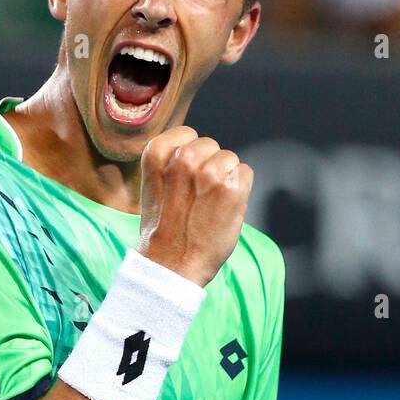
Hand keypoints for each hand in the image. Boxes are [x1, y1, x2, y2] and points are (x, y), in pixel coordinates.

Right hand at [138, 126, 253, 286]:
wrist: (172, 264)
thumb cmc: (163, 232)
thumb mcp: (153, 187)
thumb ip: (171, 164)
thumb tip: (197, 151)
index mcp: (158, 154)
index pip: (187, 135)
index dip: (190, 156)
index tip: (184, 179)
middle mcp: (184, 158)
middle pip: (210, 145)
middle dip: (208, 166)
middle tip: (197, 198)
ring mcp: (210, 172)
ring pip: (229, 158)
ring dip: (225, 177)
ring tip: (209, 205)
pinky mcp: (232, 188)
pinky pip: (245, 173)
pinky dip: (240, 190)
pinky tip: (223, 209)